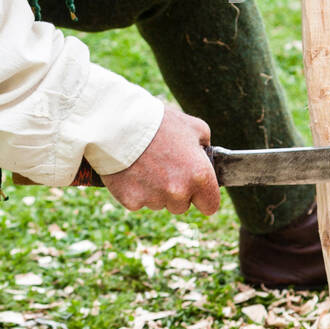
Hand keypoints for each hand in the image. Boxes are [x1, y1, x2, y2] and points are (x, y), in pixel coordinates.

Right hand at [102, 105, 220, 215]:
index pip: (210, 206)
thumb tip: (204, 157)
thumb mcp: (194, 127)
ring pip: (158, 203)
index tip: (196, 190)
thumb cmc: (159, 122)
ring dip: (155, 191)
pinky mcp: (131, 201)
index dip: (204, 197)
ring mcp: (154, 199)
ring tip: (146, 164)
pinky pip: (137, 201)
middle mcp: (179, 192)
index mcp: (200, 176)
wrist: (119, 123)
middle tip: (164, 167)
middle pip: (182, 206)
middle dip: (176, 191)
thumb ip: (204, 147)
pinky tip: (131, 171)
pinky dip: (135, 190)